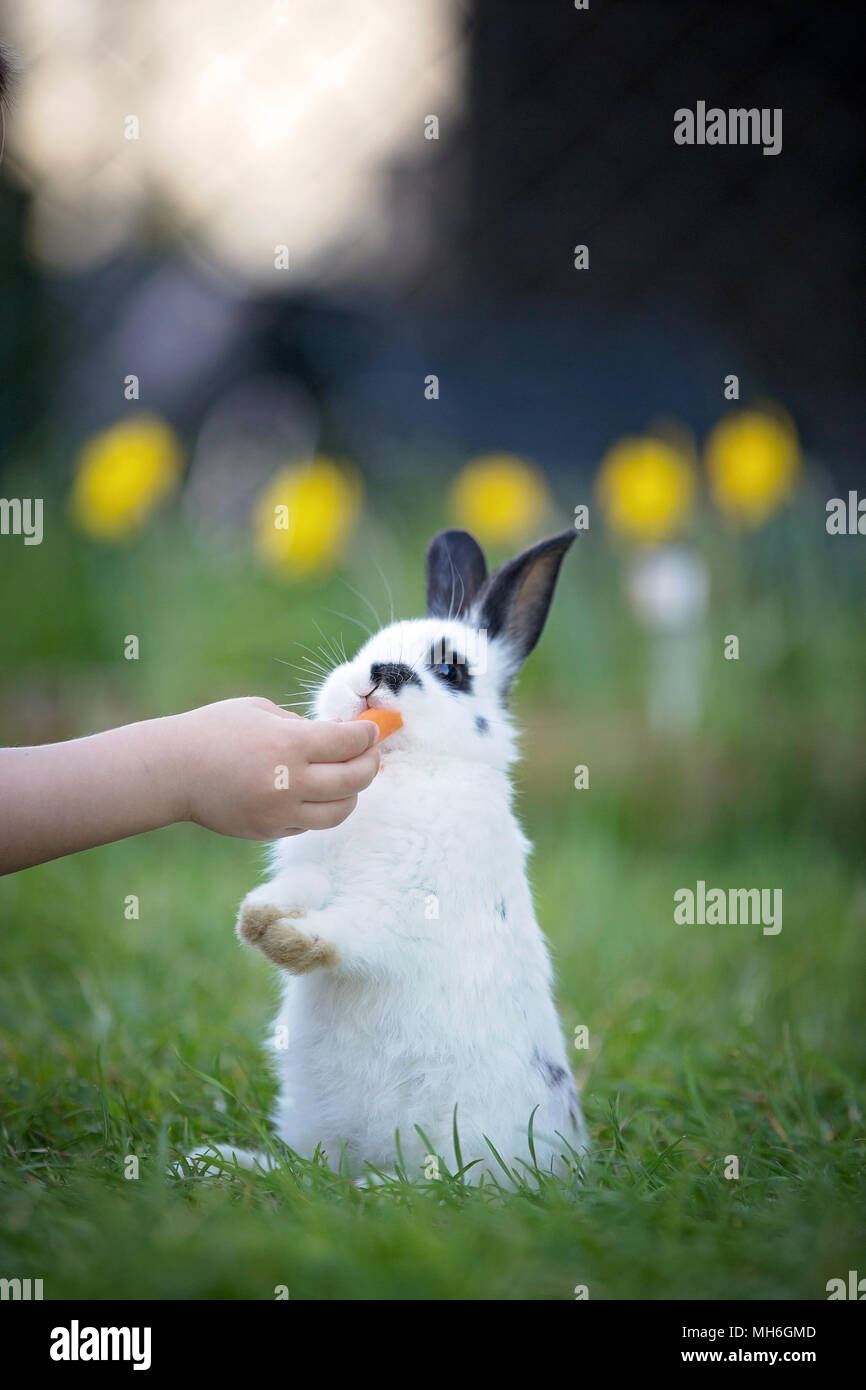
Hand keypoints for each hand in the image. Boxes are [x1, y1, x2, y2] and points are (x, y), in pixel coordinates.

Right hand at [174, 697, 379, 839]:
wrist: (173, 770)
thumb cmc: (214, 730)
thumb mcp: (261, 712)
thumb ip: (303, 725)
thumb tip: (339, 737)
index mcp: (289, 744)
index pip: (349, 743)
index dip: (367, 735)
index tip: (371, 729)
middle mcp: (290, 782)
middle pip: (354, 780)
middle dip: (370, 764)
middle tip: (371, 754)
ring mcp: (280, 812)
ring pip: (340, 812)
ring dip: (353, 794)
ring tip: (350, 778)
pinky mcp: (270, 830)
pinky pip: (311, 824)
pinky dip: (322, 808)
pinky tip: (317, 792)